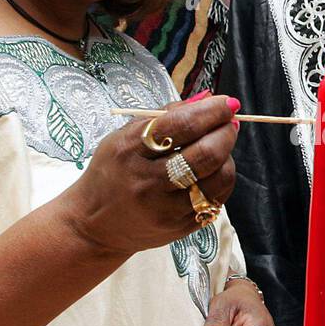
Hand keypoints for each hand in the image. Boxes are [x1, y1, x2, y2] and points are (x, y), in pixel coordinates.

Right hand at [59, 95, 239, 257]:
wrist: (94, 224)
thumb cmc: (113, 172)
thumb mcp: (124, 137)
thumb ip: (165, 115)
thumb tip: (207, 98)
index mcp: (129, 151)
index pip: (181, 126)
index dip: (211, 112)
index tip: (227, 103)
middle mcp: (147, 182)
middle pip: (206, 154)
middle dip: (226, 132)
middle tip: (229, 122)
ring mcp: (165, 209)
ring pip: (218, 179)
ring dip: (227, 157)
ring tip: (219, 147)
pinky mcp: (179, 227)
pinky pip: (216, 199)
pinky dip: (221, 180)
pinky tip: (212, 171)